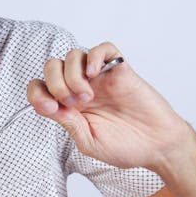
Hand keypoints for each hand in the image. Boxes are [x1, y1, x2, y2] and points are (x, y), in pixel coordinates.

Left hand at [26, 41, 194, 170]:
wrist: (158, 146)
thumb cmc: (126, 146)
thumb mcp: (88, 142)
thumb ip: (68, 123)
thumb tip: (47, 105)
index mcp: (70, 106)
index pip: (40, 87)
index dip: (37, 93)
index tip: (50, 107)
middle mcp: (81, 88)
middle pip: (52, 66)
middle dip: (54, 83)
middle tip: (71, 102)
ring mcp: (100, 78)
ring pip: (73, 56)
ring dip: (72, 75)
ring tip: (86, 96)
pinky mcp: (120, 71)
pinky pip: (103, 49)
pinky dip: (94, 57)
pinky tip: (95, 75)